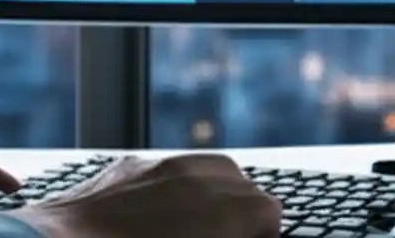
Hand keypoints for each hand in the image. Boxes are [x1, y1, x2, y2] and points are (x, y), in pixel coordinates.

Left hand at [12, 154, 280, 237]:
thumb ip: (226, 233)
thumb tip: (235, 229)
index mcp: (229, 209)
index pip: (268, 213)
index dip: (260, 234)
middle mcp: (202, 177)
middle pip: (241, 186)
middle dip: (235, 214)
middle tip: (219, 237)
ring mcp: (163, 165)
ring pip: (205, 170)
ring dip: (205, 196)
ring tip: (186, 226)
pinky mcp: (126, 165)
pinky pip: (163, 171)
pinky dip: (167, 191)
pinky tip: (150, 218)